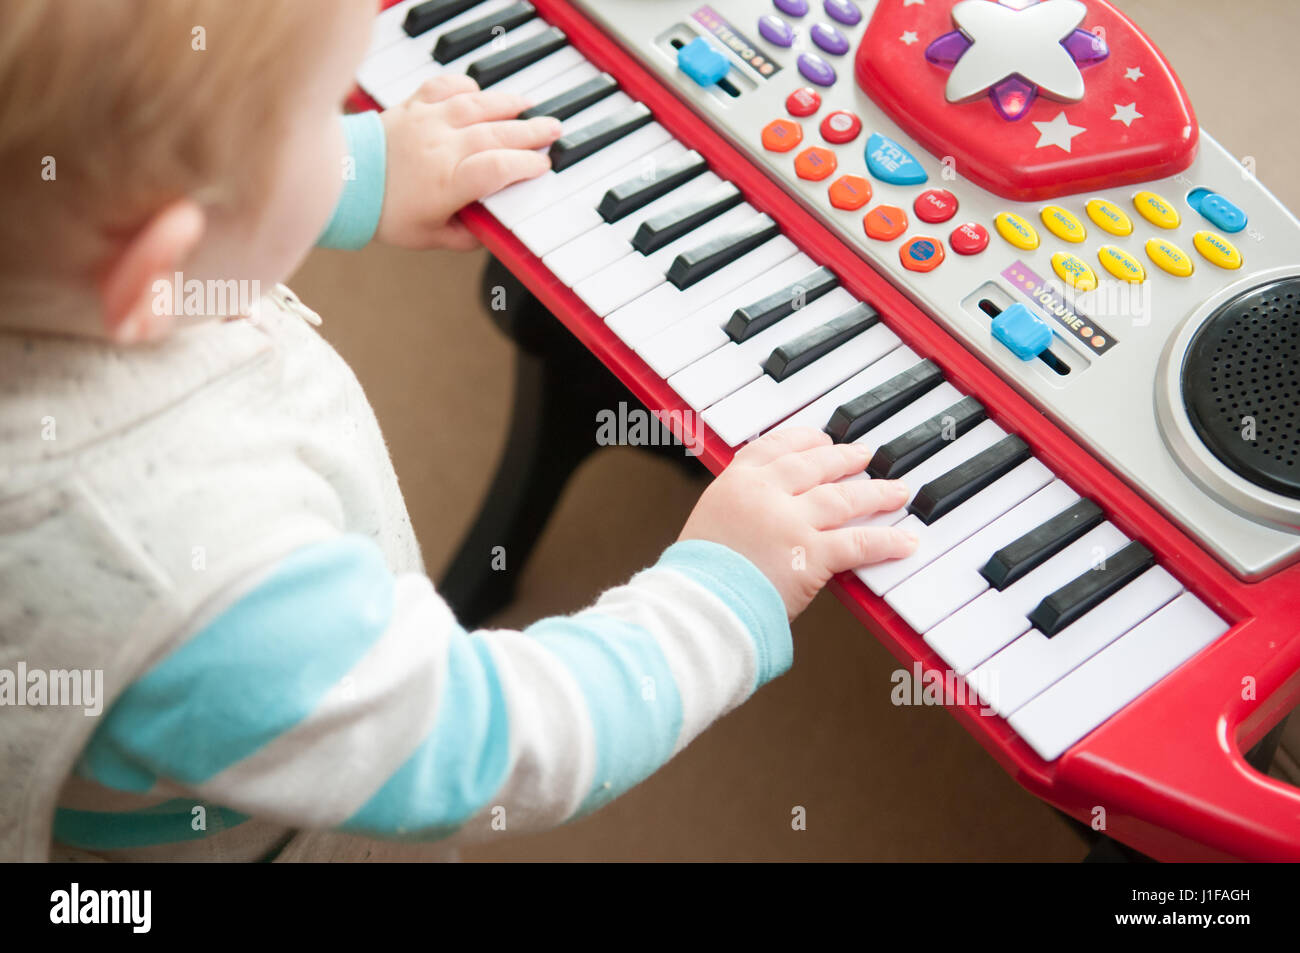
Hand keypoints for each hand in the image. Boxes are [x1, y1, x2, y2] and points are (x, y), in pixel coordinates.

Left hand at [375, 74, 562, 249]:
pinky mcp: (414, 106)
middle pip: (497, 133)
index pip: (498, 168)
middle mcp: (442, 148)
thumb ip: (465, 236)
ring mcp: (428, 122)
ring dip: (508, 103)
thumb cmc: (383, 212)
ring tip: (530, 105)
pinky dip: (466, 85)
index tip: (542, 167)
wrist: (344, 181)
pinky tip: (479, 93)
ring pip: (478, 105)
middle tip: (554, 130)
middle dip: (531, 130)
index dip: (525, 166)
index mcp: (448, 183)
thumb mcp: (429, 238)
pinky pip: (446, 86)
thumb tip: (492, 233)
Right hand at [678, 427, 918, 619]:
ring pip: (843, 498)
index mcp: (735, 483)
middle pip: (815, 465)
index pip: (774, 447)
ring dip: (876, 494)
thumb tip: (754, 521)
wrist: (698, 606)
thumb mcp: (708, 528)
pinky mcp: (812, 554)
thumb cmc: (696, 578)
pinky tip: (905, 542)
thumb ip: (736, 515)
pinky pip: (859, 543)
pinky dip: (887, 542)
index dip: (802, 440)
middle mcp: (765, 493)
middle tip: (864, 456)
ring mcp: (791, 521)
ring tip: (897, 492)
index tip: (819, 439)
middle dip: (844, 459)